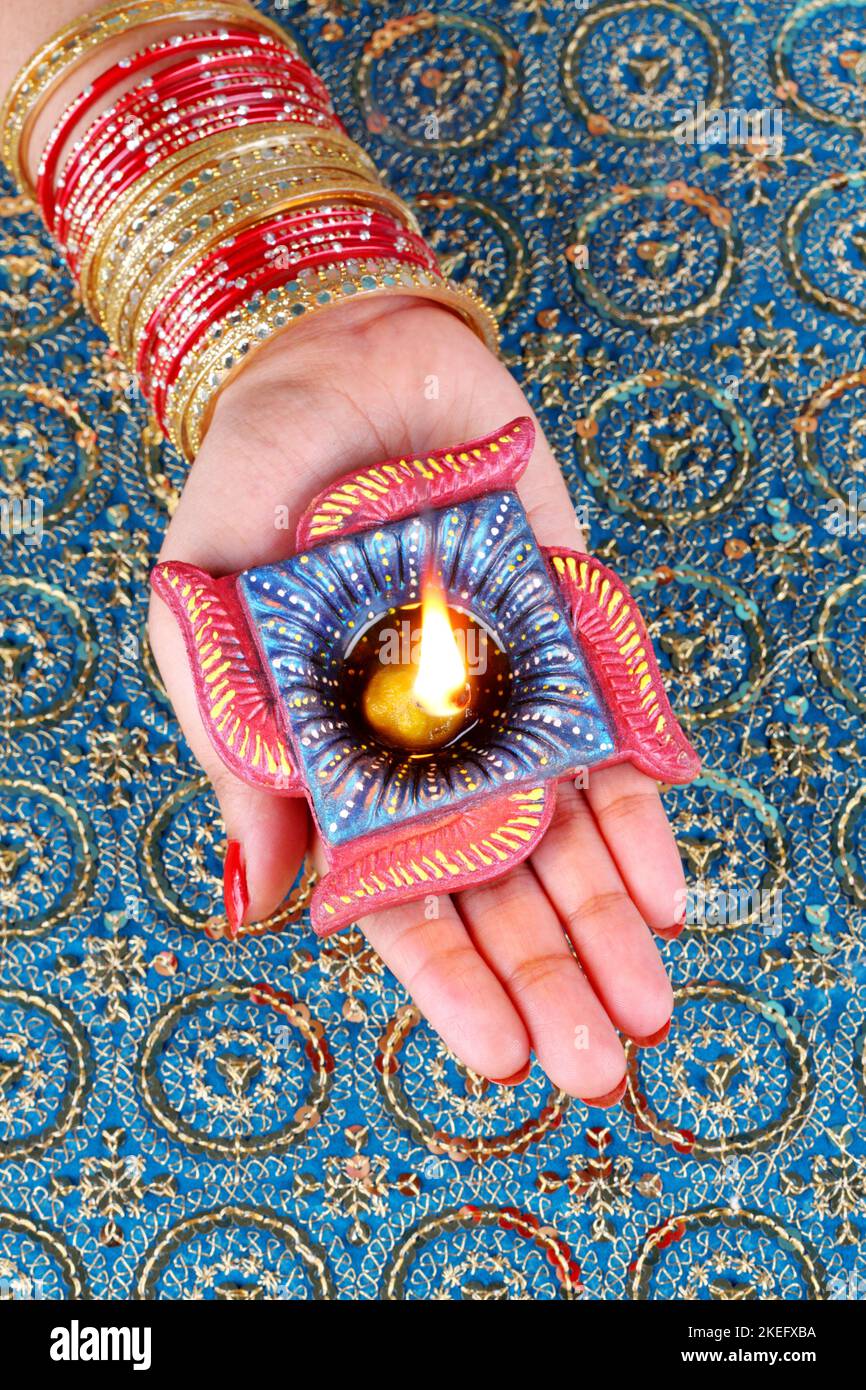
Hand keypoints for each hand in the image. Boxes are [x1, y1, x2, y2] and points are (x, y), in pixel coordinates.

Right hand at [148, 296, 685, 1101]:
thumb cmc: (254, 485)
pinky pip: (614, 736)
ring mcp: (511, 696)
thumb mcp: (208, 608)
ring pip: (569, 833)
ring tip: (652, 1009)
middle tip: (600, 1068)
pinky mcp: (573, 638)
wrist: (349, 362)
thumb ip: (236, 744)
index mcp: (341, 761)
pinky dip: (642, 811)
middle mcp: (434, 745)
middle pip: (500, 884)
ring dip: (611, 921)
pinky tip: (670, 889)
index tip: (496, 1059)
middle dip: (548, 973)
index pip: (397, 893)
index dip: (447, 979)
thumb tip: (256, 892)